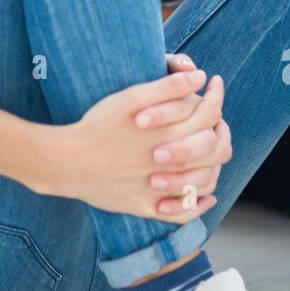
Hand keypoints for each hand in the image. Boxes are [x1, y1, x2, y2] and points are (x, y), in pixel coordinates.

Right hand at [48, 60, 230, 220]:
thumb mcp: (131, 98)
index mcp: (172, 133)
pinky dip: (200, 204)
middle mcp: (174, 163)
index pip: (211, 115)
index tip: (214, 85)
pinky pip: (185, 213)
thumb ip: (169, 87)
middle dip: (221, 130)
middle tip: (215, 119)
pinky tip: (204, 196)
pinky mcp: (149, 207)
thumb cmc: (99, 125)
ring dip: (214, 165)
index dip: (216, 97)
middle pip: (217, 150)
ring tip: (210, 151)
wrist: (68, 161)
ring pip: (207, 181)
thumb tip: (201, 77)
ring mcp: (163, 189)